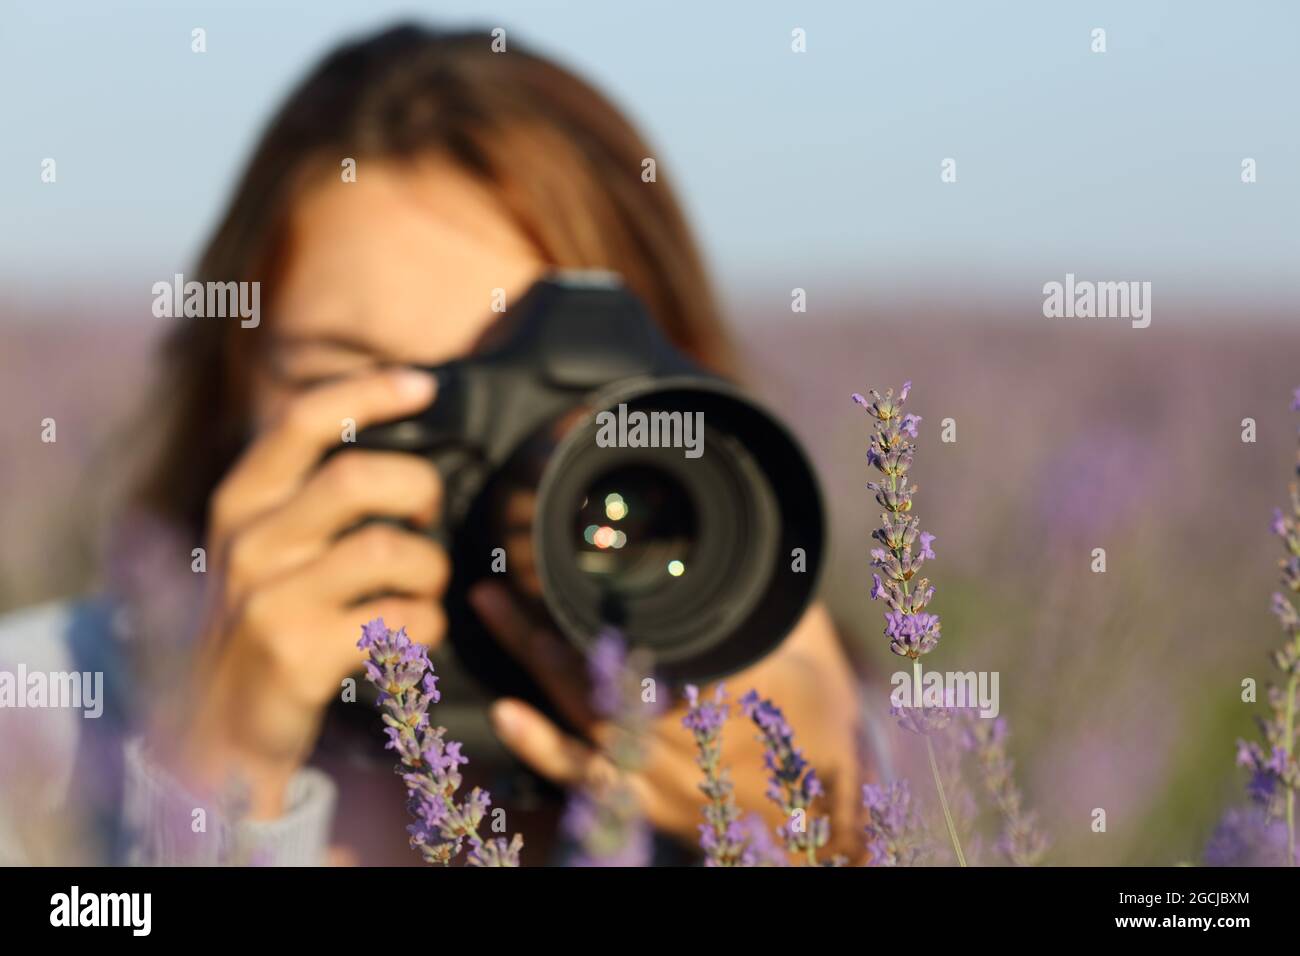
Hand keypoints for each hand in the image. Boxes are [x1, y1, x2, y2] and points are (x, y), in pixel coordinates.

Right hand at [160, 367, 448, 817]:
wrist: (219, 731)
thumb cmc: (267, 622)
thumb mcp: (265, 548)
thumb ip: (310, 496)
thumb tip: (394, 436)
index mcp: (241, 501)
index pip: (302, 420)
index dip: (369, 392)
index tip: (424, 383)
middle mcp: (248, 541)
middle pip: (356, 477)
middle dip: (419, 489)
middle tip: (430, 517)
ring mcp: (269, 599)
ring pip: (387, 550)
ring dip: (430, 567)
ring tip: (425, 588)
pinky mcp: (298, 653)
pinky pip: (399, 618)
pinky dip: (427, 623)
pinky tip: (416, 633)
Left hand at [470, 582, 864, 861]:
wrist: (824, 812)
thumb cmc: (815, 717)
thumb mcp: (809, 649)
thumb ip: (769, 603)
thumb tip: (745, 539)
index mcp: (752, 698)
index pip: (689, 658)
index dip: (639, 630)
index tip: (595, 587)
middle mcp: (703, 747)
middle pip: (620, 685)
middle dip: (563, 631)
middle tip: (524, 581)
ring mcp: (669, 781)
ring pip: (591, 720)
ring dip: (539, 664)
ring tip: (498, 610)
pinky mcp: (646, 805)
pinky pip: (586, 778)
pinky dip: (541, 746)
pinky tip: (505, 711)